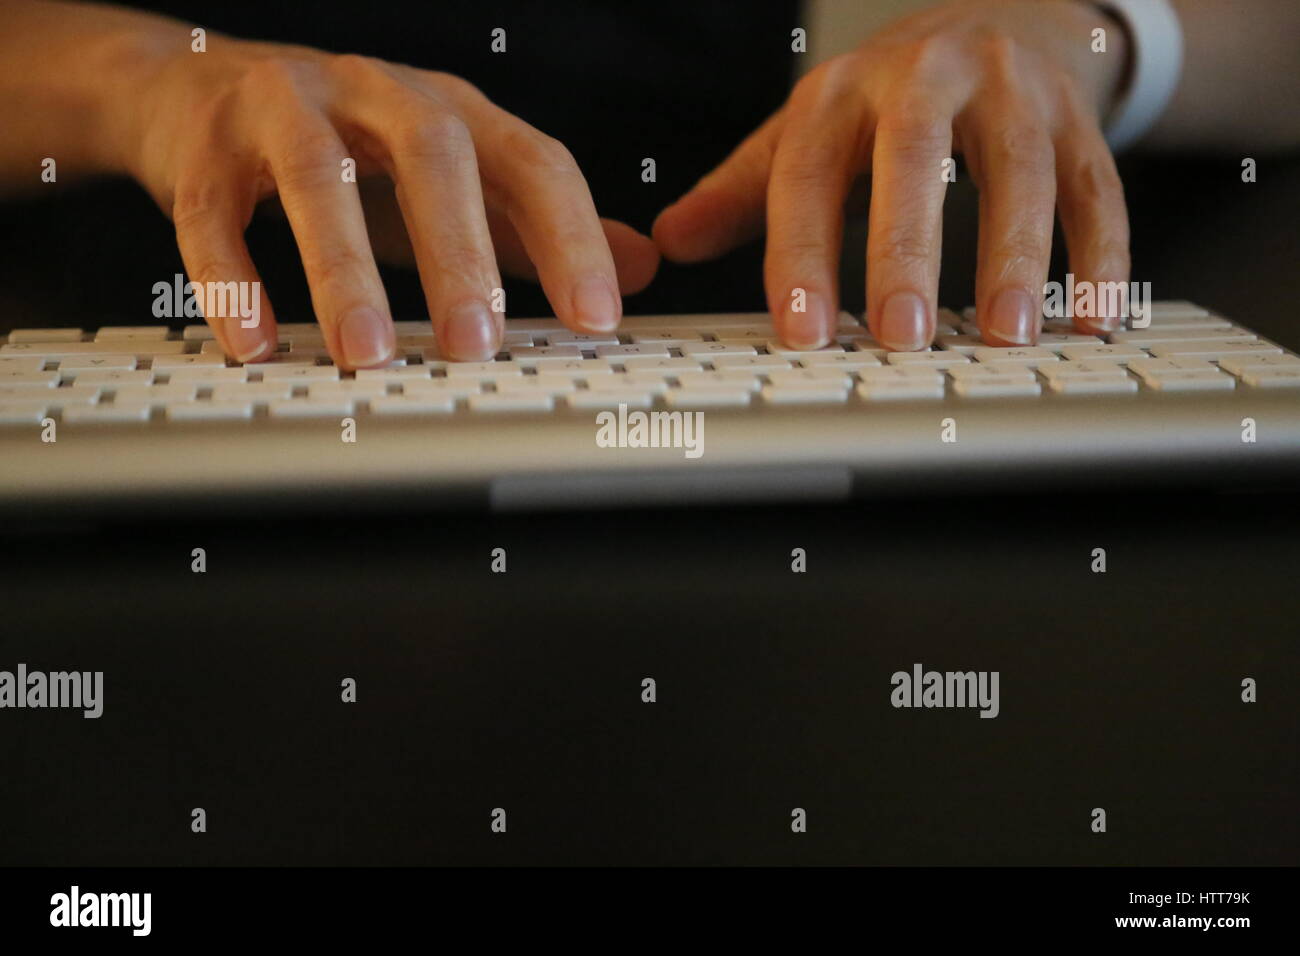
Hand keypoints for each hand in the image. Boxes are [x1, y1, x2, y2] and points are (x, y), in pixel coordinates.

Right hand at [122, 35, 658, 365]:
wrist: (200, 86)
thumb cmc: (349, 148)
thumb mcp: (455, 181)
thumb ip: (537, 227)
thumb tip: (643, 268)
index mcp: (453, 112)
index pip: (534, 162)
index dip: (571, 238)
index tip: (596, 319)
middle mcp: (378, 94)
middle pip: (434, 155)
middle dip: (459, 252)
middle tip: (477, 344)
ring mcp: (287, 107)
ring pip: (318, 176)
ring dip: (342, 266)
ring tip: (368, 349)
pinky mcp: (206, 141)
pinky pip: (215, 209)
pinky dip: (232, 275)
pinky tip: (254, 339)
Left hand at [653, 0, 1129, 350]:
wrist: (991, 22)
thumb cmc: (883, 102)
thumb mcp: (804, 135)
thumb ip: (742, 192)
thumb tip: (668, 241)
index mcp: (840, 93)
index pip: (809, 176)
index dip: (803, 255)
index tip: (803, 330)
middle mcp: (925, 79)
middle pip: (913, 161)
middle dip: (906, 250)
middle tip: (901, 334)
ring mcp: (1010, 92)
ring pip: (1018, 172)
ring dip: (1015, 256)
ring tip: (1005, 334)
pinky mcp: (1077, 118)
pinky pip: (1096, 185)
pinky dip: (1100, 252)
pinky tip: (1094, 314)